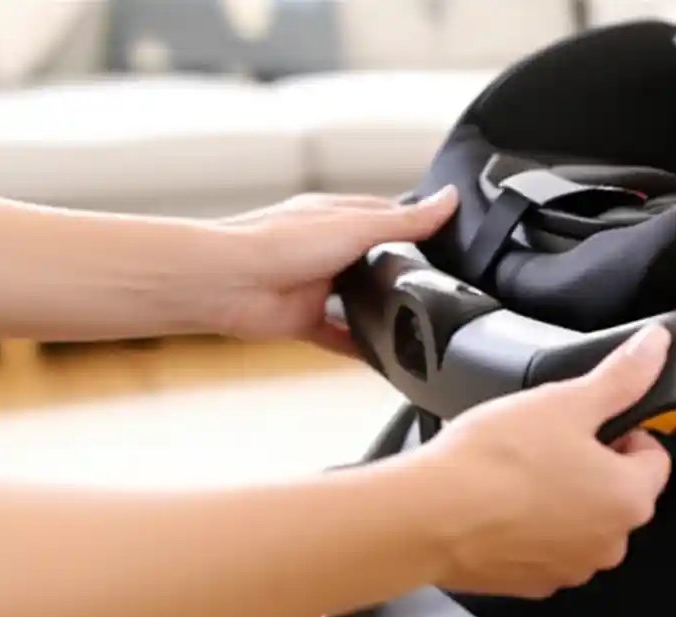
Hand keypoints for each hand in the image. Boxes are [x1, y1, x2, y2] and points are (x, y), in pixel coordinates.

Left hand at [207, 187, 458, 355]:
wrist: (226, 282)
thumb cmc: (277, 242)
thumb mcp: (356, 226)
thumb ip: (405, 221)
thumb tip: (448, 201)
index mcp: (337, 216)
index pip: (387, 216)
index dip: (418, 225)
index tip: (449, 235)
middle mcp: (327, 249)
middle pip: (374, 259)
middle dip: (401, 270)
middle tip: (440, 282)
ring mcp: (316, 285)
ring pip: (359, 298)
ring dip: (381, 308)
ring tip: (419, 319)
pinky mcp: (305, 319)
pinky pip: (340, 336)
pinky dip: (361, 346)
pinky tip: (385, 356)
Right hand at [392, 325, 674, 598]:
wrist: (427, 517)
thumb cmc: (495, 460)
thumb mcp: (566, 401)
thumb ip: (622, 376)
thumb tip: (658, 346)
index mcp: (630, 498)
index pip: (653, 456)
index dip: (620, 431)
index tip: (584, 423)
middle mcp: (610, 543)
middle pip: (618, 492)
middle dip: (591, 466)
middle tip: (546, 443)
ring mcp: (570, 569)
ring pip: (581, 521)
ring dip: (562, 498)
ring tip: (518, 473)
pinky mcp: (531, 583)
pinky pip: (545, 548)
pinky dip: (531, 528)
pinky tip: (500, 505)